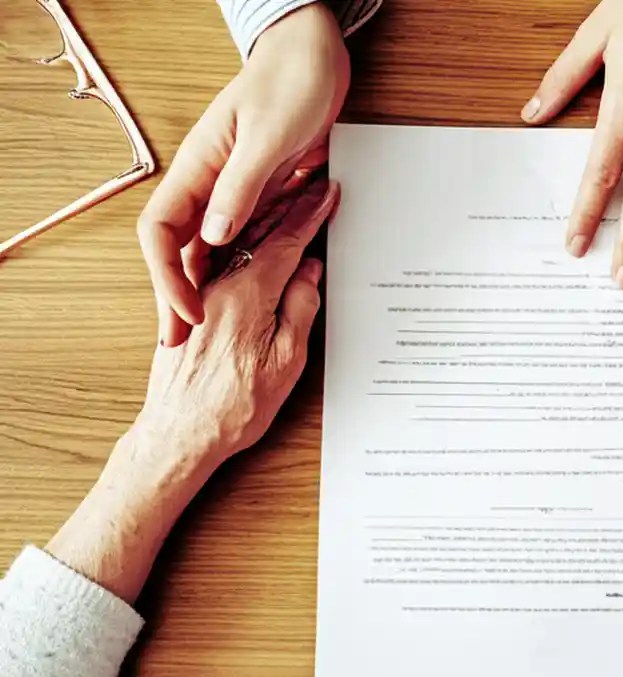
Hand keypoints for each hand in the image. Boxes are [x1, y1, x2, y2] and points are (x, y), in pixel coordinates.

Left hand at [45, 180, 335, 602]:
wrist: (180, 436)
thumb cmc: (233, 409)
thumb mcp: (286, 362)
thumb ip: (299, 310)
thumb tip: (309, 273)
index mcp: (247, 296)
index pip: (286, 242)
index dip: (311, 216)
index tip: (329, 195)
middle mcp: (219, 287)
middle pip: (258, 233)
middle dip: (289, 204)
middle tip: (312, 181)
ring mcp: (203, 295)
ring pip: (238, 243)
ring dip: (265, 218)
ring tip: (288, 196)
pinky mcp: (196, 308)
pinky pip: (223, 262)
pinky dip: (243, 242)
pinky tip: (254, 239)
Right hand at [137, 3, 348, 346]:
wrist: (317, 56)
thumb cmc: (289, 81)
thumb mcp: (267, 136)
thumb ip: (240, 187)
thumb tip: (214, 237)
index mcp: (198, 169)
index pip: (159, 232)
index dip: (166, 276)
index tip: (187, 311)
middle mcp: (211, 184)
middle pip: (183, 250)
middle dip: (183, 298)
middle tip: (185, 344)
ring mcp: (237, 190)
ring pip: (217, 249)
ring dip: (218, 289)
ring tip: (218, 336)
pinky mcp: (265, 192)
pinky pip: (252, 236)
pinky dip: (255, 264)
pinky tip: (263, 293)